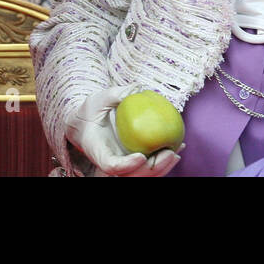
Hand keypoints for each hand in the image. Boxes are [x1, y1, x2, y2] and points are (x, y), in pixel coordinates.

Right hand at [65, 85, 182, 176]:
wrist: (85, 125)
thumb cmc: (90, 112)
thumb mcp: (98, 100)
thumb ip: (115, 94)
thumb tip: (137, 88)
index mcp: (98, 152)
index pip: (112, 166)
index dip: (127, 165)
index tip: (141, 156)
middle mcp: (111, 163)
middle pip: (133, 176)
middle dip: (154, 168)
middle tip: (170, 152)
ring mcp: (122, 165)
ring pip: (144, 174)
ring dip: (163, 167)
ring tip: (178, 150)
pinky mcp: (132, 163)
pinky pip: (149, 167)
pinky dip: (164, 161)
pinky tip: (178, 146)